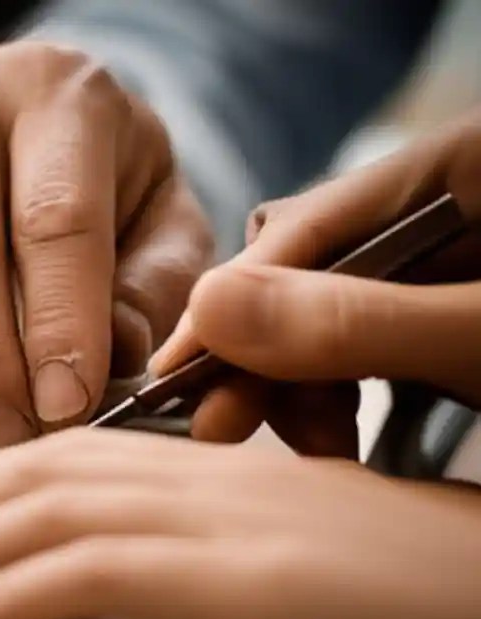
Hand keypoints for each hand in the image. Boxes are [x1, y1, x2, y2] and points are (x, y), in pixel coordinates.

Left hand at [0, 429, 480, 618]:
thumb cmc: (394, 592)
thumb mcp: (264, 553)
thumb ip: (179, 545)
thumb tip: (91, 571)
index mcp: (192, 464)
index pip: (43, 460)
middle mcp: (189, 472)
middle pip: (18, 478)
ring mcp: (209, 515)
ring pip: (30, 520)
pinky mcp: (231, 575)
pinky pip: (82, 576)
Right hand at [150, 109, 480, 456]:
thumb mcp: (480, 335)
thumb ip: (356, 319)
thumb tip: (208, 312)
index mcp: (461, 166)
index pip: (302, 224)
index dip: (231, 299)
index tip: (173, 369)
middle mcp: (441, 206)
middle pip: (305, 270)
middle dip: (266, 354)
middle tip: (224, 422)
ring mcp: (441, 266)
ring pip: (327, 316)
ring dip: (299, 387)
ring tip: (316, 446)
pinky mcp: (442, 318)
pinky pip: (366, 348)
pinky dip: (340, 398)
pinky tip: (338, 437)